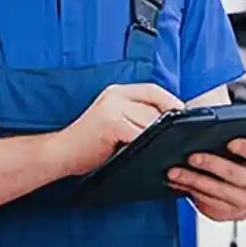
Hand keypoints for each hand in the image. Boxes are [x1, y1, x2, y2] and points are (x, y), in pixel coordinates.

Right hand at [47, 83, 183, 176]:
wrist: (60, 153)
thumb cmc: (89, 143)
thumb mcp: (114, 122)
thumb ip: (135, 117)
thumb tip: (168, 124)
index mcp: (118, 92)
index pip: (153, 90)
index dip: (172, 102)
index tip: (185, 118)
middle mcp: (115, 95)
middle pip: (155, 106)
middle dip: (169, 123)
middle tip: (181, 139)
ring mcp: (112, 107)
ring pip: (149, 121)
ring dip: (161, 138)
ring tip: (168, 150)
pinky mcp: (110, 123)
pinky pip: (139, 134)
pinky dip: (147, 145)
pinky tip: (151, 155)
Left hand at [166, 137, 245, 220]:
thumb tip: (235, 110)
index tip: (231, 142)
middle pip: (236, 177)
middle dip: (212, 166)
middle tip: (192, 157)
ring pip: (218, 193)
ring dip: (194, 182)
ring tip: (175, 171)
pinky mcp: (231, 213)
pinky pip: (209, 204)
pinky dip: (192, 193)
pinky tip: (180, 183)